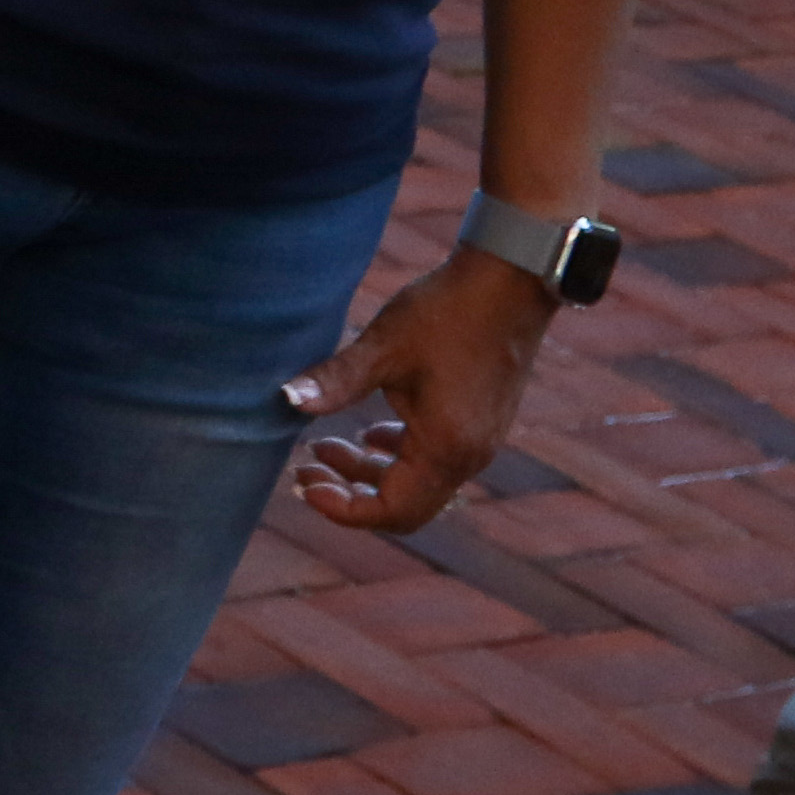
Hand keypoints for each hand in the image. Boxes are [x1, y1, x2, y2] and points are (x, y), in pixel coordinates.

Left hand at [283, 250, 555, 532]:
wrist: (510, 283)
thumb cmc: (448, 311)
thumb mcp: (384, 345)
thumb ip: (336, 380)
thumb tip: (284, 400)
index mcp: (446, 448)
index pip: (391, 511)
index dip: (343, 509)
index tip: (303, 482)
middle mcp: (468, 458)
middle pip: (403, 506)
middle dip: (350, 493)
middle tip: (304, 468)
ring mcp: (478, 443)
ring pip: (417, 483)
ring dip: (369, 472)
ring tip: (322, 445)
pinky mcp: (479, 424)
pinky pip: (433, 460)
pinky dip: (395, 455)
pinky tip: (369, 433)